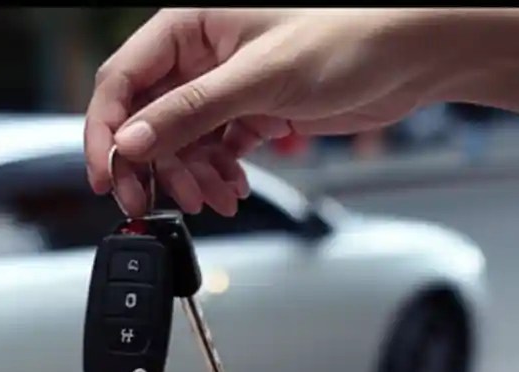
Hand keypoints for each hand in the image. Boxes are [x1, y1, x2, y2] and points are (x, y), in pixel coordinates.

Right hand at [85, 8, 447, 215]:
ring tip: (216, 197)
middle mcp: (202, 52)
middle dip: (156, 164)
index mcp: (190, 22)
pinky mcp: (252, 110)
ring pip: (181, 141)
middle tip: (159, 201)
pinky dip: (219, 174)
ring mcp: (226, 84)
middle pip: (148, 118)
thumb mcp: (262, 75)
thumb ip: (193, 110)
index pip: (123, 79)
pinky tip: (233, 187)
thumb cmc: (351, 34)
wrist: (412, 55)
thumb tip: (137, 140)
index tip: (106, 174)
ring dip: (192, 176)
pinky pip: (214, 149)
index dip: (107, 130)